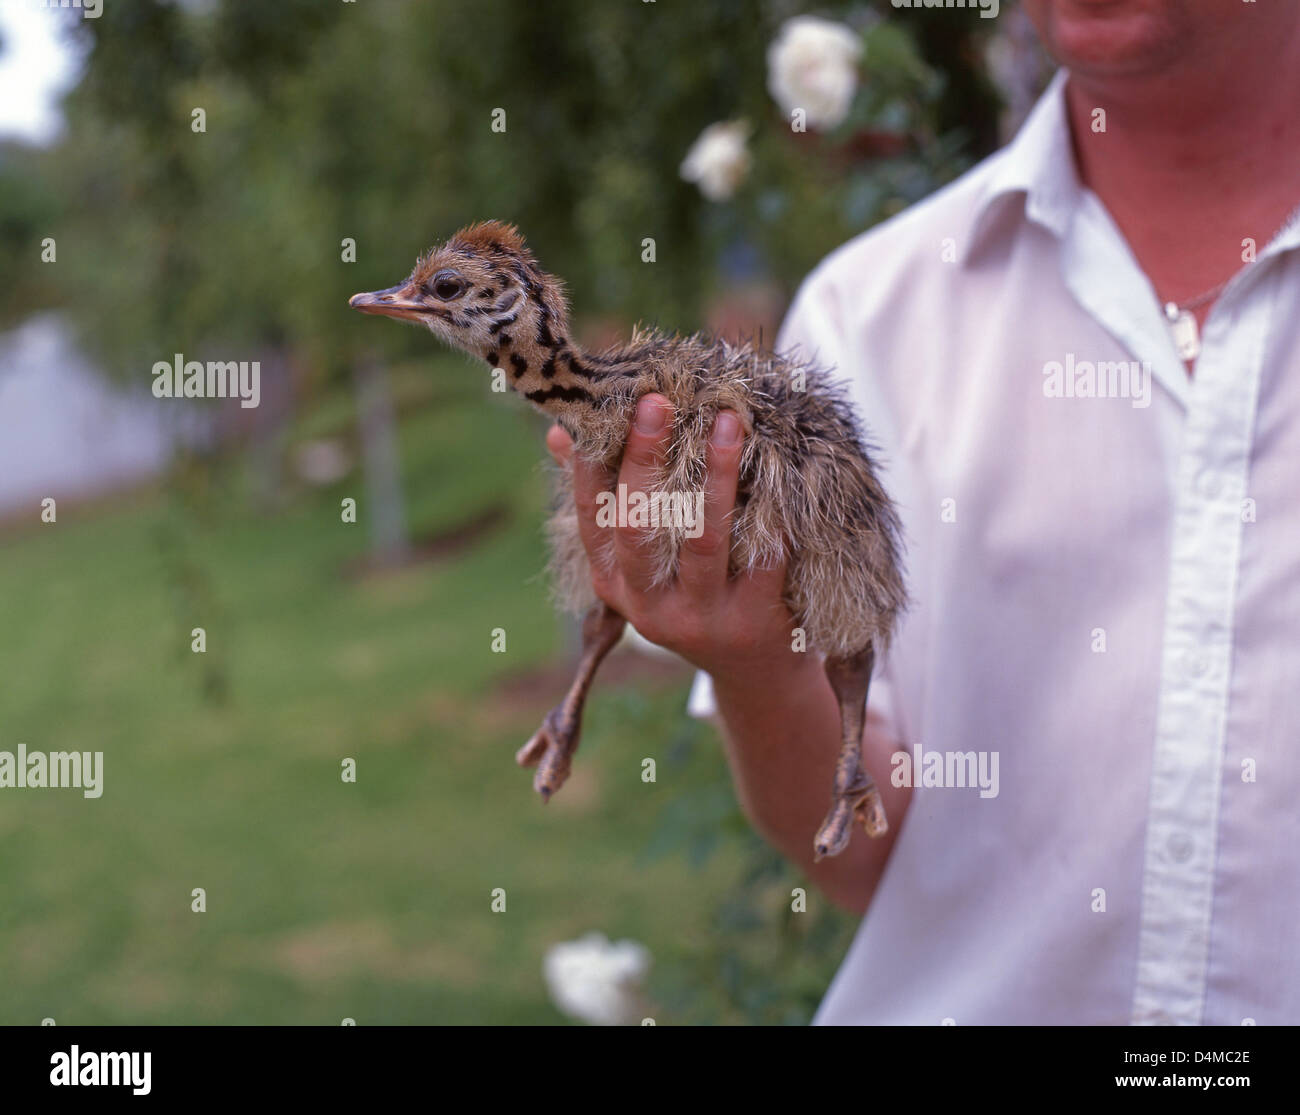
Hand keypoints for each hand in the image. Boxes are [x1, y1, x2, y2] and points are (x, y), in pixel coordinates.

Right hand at [545, 393, 798, 679]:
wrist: (756, 674)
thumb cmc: (696, 596)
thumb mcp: (643, 563)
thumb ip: (609, 501)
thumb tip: (559, 433)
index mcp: (614, 584)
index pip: (592, 517)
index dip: (592, 463)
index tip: (607, 407)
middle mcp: (648, 606)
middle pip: (637, 526)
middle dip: (645, 458)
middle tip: (658, 401)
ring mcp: (700, 617)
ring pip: (703, 539)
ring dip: (716, 475)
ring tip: (729, 422)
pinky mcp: (752, 621)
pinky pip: (761, 557)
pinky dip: (771, 514)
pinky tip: (782, 470)